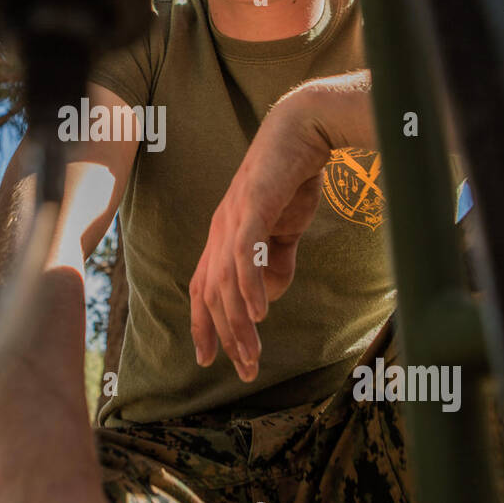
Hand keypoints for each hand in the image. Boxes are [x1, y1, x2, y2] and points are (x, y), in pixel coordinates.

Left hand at [190, 91, 333, 382]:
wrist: (301, 132)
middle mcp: (219, 230)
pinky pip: (245, 254)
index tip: (209, 360)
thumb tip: (269, 296)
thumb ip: (275, 263)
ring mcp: (233, 219)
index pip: (202, 288)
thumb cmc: (291, 179)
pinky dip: (249, 286)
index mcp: (223, 236)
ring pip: (225, 282)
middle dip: (227, 337)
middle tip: (245, 370)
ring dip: (239, 322)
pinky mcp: (253, 207)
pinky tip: (261, 313)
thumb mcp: (283, 231)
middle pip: (211, 295)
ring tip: (252, 354)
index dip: (203, 325)